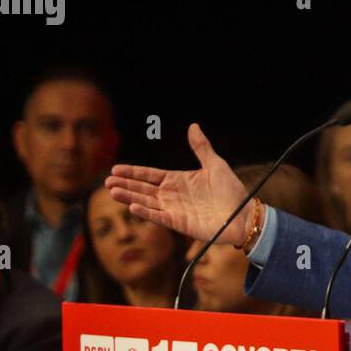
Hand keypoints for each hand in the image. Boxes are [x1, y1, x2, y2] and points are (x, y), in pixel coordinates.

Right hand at [105, 124, 252, 246]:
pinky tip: (133, 207)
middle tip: (107, 181)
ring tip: (113, 191)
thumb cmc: (231, 191)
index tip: (116, 168)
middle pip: (143, 189)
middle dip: (126, 184)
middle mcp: (172, 195)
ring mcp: (174, 210)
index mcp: (178, 180)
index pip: (150, 175)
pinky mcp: (179, 223)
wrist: (243, 214)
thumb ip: (201, 147)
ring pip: (146, 202)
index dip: (133, 172)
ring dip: (130, 197)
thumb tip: (193, 126)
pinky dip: (146, 213)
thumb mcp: (215, 164)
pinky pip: (159, 217)